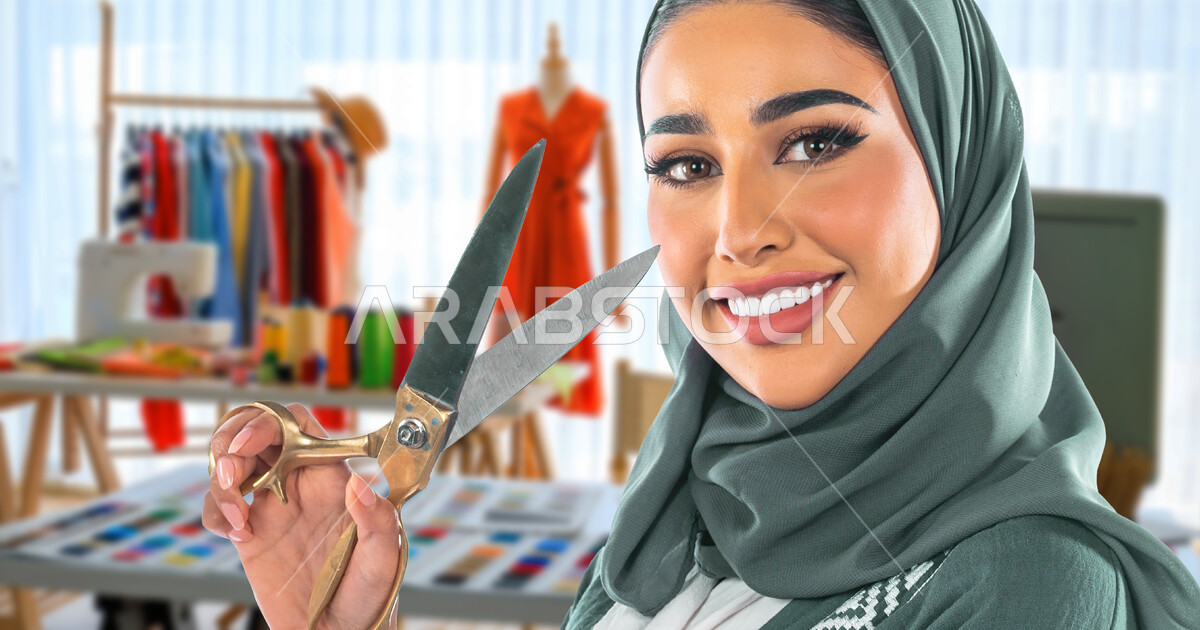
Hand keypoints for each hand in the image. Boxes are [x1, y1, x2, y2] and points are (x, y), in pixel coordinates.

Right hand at [203, 403, 400, 629]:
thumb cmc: (370, 597)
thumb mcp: (383, 562)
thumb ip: (378, 524)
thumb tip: (360, 485)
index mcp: (332, 478)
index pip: (299, 425)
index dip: (271, 421)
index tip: (252, 441)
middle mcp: (299, 484)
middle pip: (258, 434)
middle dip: (235, 439)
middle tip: (232, 471)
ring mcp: (272, 507)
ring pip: (233, 464)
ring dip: (221, 478)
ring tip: (237, 515)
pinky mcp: (251, 534)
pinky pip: (220, 506)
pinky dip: (216, 512)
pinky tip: (237, 535)